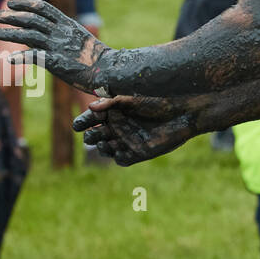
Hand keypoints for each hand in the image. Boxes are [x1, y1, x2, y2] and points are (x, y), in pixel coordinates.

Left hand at [0, 0, 110, 92]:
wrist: (108, 70)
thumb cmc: (94, 57)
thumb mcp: (78, 37)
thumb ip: (61, 33)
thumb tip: (42, 33)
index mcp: (66, 24)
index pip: (43, 8)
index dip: (25, 4)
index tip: (11, 4)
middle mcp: (60, 32)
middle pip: (31, 19)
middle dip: (12, 16)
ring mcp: (58, 46)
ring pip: (28, 35)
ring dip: (10, 33)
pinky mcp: (57, 62)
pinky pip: (35, 57)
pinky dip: (21, 57)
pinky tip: (9, 59)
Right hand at [72, 95, 195, 165]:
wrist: (181, 112)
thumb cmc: (157, 100)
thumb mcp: (131, 99)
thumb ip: (111, 102)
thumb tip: (90, 107)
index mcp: (113, 112)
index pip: (91, 119)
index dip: (83, 122)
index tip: (78, 125)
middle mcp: (118, 127)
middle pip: (96, 135)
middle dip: (91, 136)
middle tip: (92, 135)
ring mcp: (127, 141)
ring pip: (106, 149)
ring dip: (102, 148)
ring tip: (104, 144)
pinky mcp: (139, 153)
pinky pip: (122, 159)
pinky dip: (118, 157)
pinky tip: (118, 151)